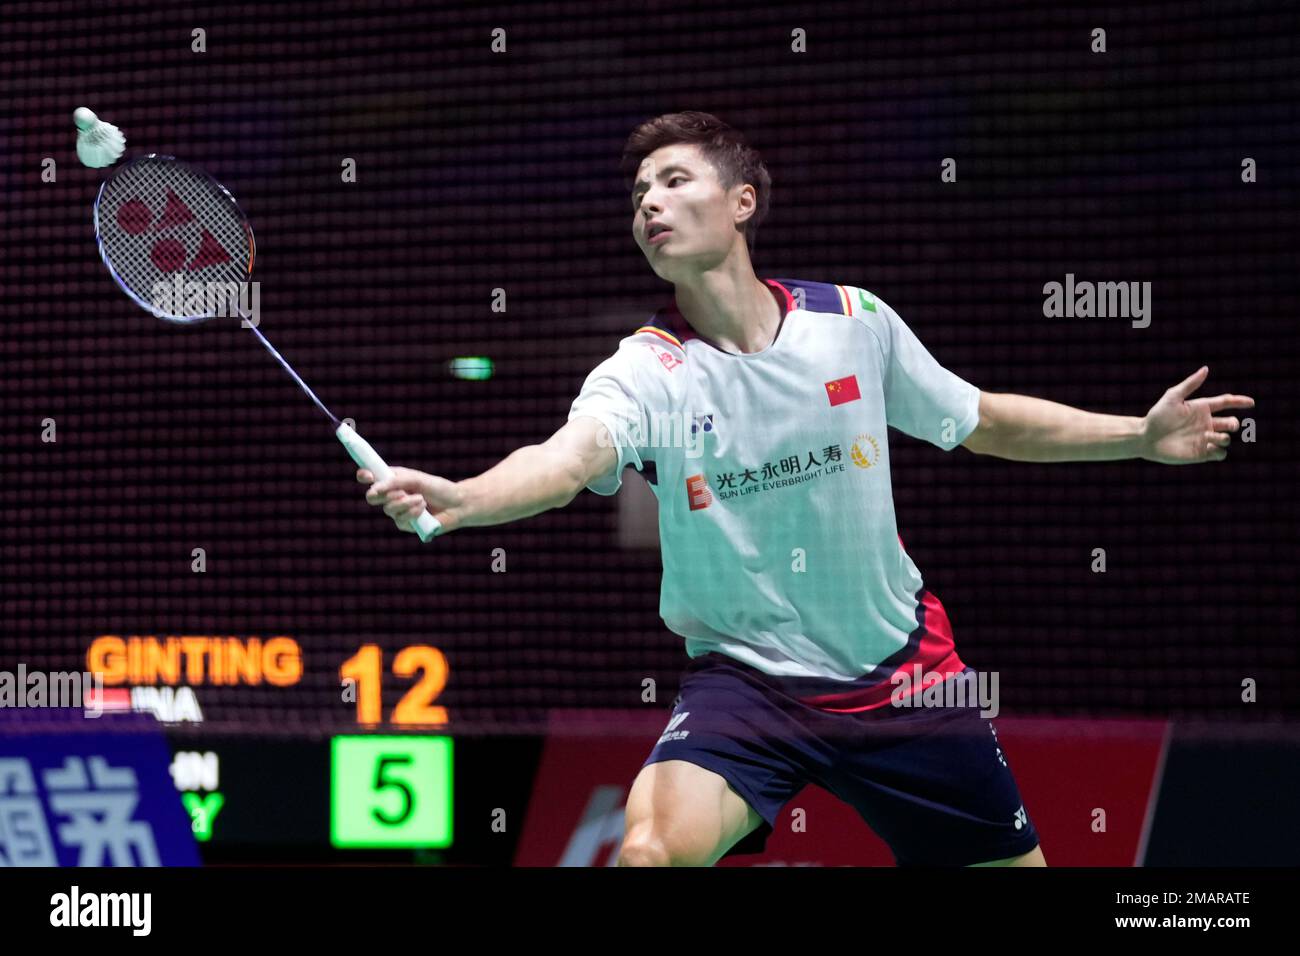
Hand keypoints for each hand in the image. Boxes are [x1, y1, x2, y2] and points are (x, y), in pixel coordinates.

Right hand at [358, 466, 463, 533]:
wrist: (457, 504)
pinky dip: (412, 512)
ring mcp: (397, 511)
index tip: (366, 475)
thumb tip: (375, 488)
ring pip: (388, 509)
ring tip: (421, 499)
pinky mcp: (405, 524)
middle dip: (383, 495)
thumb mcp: (417, 479)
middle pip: (372, 498)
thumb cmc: (438, 488)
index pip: (372, 478)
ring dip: (405, 503)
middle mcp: (392, 496)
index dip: (365, 476)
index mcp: (393, 480)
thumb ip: (396, 481)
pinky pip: (399, 520)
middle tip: (398, 492)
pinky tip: (423, 509)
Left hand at [1140, 367, 1254, 464]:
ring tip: (1207, 436)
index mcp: (1202, 408)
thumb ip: (1190, 384)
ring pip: (1226, 438)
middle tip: (1228, 424)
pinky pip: (1220, 453)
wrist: (1145, 437)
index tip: (1251, 402)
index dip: (1240, 401)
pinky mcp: (1201, 453)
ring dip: (1223, 437)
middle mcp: (1206, 423)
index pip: (1226, 403)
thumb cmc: (1157, 416)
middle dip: (1234, 423)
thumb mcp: (1173, 397)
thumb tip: (1206, 369)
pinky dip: (1220, 450)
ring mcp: (1204, 439)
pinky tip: (1208, 446)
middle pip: (1231, 422)